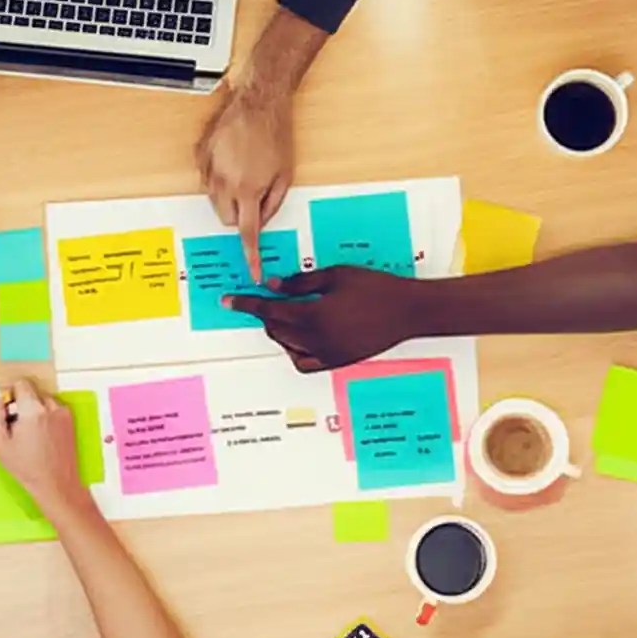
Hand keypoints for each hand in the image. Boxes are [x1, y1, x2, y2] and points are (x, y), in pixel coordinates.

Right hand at [0, 379, 89, 514]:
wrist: (56, 483)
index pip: (21, 383)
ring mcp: (63, 413)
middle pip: (32, 392)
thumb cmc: (25, 466)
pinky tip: (43, 437)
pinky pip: (54, 410)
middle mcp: (51, 407)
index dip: (11, 396)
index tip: (9, 413)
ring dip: (35, 411)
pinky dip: (47, 417)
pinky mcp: (71, 421)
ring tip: (32, 436)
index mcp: (32, 410)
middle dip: (22, 405)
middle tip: (18, 429)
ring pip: (43, 401)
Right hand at [196, 83, 293, 280]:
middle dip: (241, 216)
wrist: (259, 102)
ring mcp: (209, 169)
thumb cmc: (275, 134)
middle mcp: (224, 183)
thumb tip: (261, 223)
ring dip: (229, 197)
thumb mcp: (285, 175)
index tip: (253, 271)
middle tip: (255, 196)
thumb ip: (272, 204)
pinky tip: (233, 161)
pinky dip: (219, 179)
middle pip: (227, 219)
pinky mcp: (200, 157)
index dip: (250, 256)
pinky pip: (207, 180)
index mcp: (247, 190)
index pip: (247, 233)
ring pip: (215, 201)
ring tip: (245, 171)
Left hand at [223, 267, 420, 371]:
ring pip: (288, 345)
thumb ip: (300, 282)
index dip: (245, 304)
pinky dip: (295, 350)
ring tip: (289, 312)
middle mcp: (317, 340)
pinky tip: (300, 336)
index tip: (228, 300)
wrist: (408, 310)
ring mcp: (327, 355)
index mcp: (313, 316)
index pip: (268, 311)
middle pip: (275, 329)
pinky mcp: (338, 361)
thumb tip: (272, 285)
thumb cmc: (375, 287)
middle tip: (271, 297)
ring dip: (280, 329)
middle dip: (267, 313)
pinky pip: (304, 362)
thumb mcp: (335, 275)